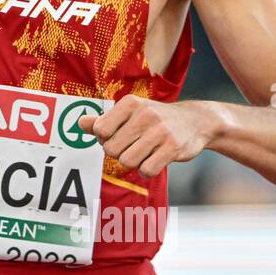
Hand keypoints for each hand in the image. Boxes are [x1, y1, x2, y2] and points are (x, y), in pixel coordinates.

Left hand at [77, 97, 217, 177]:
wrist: (196, 121)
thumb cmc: (154, 119)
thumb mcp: (129, 114)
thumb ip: (103, 121)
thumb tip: (79, 123)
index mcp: (130, 103)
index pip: (100, 131)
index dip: (105, 139)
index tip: (119, 136)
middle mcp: (144, 114)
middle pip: (110, 150)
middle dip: (119, 153)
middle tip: (133, 146)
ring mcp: (160, 131)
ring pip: (127, 162)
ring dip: (133, 163)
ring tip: (145, 152)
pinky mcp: (173, 148)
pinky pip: (146, 171)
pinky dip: (147, 171)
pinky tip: (155, 160)